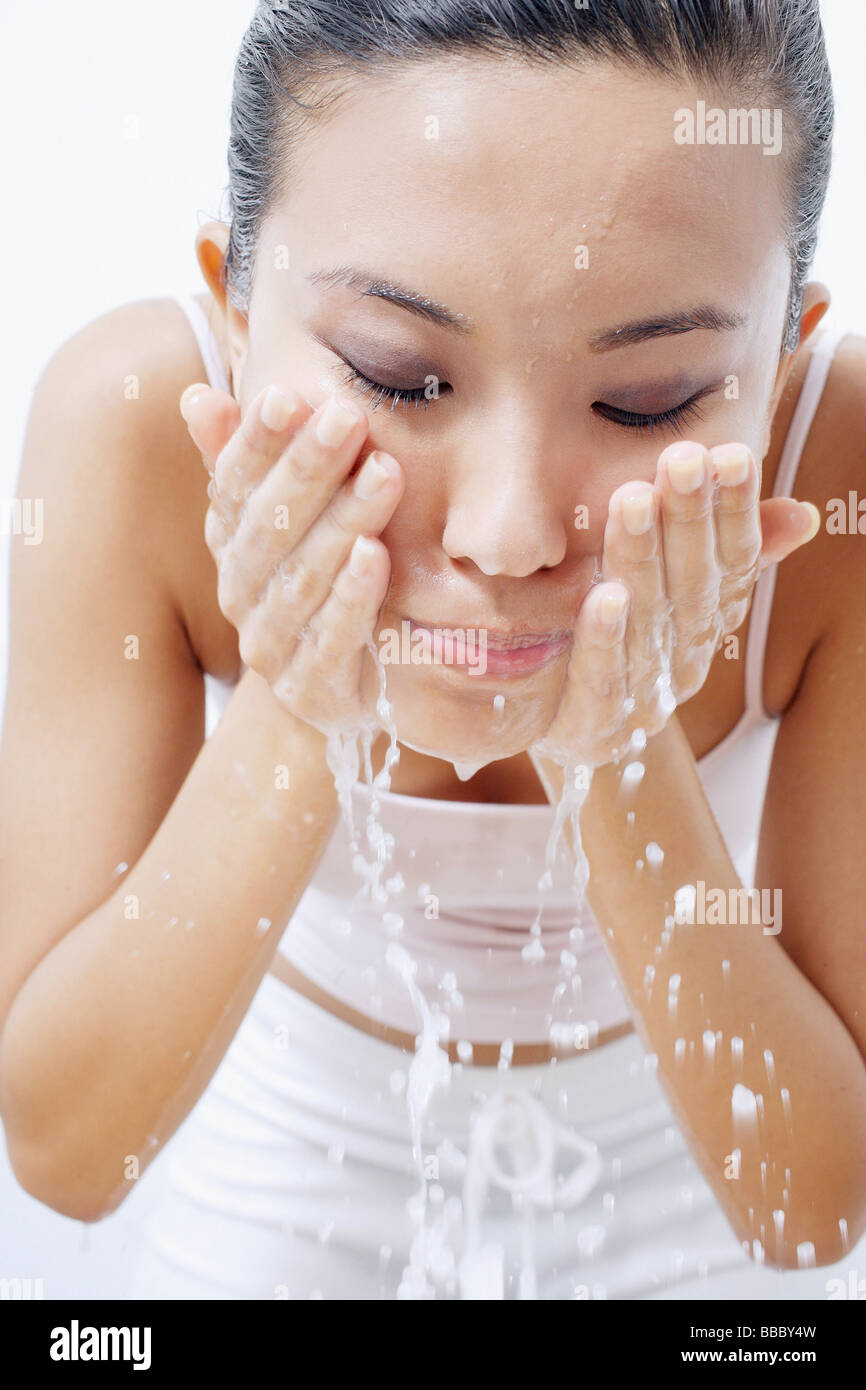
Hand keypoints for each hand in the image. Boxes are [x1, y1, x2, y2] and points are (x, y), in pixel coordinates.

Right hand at [179, 380, 403, 734]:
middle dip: (308, 470)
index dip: (255, 443)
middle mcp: (241, 594)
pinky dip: (352, 597)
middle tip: (348, 417)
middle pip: (268, 528)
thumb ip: (246, 462)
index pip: (233, 488)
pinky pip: (331, 640)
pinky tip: (376, 556)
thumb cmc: (318, 585)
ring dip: (343, 521)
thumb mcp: (285, 520)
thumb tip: (197, 397)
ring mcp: (272, 645)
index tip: (287, 397)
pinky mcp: (312, 689)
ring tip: (383, 473)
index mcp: (230, 544)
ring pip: (303, 579)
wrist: (337, 687)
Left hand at [532, 440, 819, 767]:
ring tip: (635, 500)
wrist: (553, 723)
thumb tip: (803, 515)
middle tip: (682, 461)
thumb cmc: (613, 639)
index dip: (735, 513)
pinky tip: (606, 596)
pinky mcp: (590, 725)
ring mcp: (640, 697)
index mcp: (706, 624)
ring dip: (643, 560)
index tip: (731, 456)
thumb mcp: (667, 588)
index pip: (733, 566)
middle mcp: (683, 662)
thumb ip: (726, 551)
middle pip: (693, 588)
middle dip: (690, 521)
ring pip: (647, 625)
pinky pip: (601, 680)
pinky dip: (605, 637)